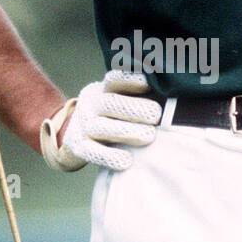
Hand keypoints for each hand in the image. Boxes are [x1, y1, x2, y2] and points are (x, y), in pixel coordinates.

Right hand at [40, 71, 161, 171]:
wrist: (71, 138)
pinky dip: (109, 157)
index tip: (148, 83)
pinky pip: (92, 152)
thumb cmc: (108, 118)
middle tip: (156, 115)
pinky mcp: (78, 147)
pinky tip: (127, 161)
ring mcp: (83, 126)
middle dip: (134, 108)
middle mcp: (91, 105)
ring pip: (101, 127)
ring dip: (126, 132)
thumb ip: (137, 98)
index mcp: (102, 90)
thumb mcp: (116, 101)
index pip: (114, 80)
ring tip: (149, 136)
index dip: (129, 80)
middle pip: (110, 104)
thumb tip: (170, 96)